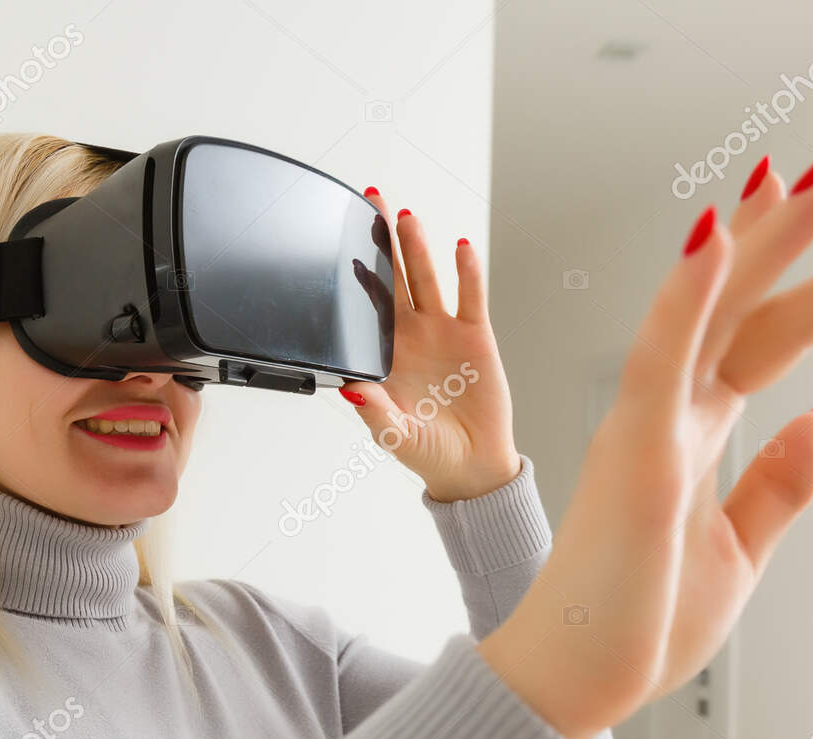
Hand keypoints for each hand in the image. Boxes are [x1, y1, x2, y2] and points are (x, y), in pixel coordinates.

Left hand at [340, 188, 521, 502]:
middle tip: (371, 200)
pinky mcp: (474, 335)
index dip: (354, 273)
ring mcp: (442, 331)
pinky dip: (467, 271)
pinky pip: (469, 297)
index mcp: (382, 355)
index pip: (363, 306)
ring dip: (417, 248)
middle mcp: (409, 335)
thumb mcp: (392, 435)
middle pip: (392, 278)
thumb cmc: (426, 451)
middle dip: (381, 240)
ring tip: (407, 217)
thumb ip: (372, 411)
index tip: (338, 240)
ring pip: (426, 279)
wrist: (471, 464)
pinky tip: (460, 246)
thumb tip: (349, 388)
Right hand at [479, 152, 812, 738]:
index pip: (757, 337)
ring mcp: (648, 428)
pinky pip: (662, 359)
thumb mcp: (737, 553)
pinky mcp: (633, 455)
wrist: (573, 681)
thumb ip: (778, 484)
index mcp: (691, 435)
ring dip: (765, 242)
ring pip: (712, 312)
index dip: (796, 276)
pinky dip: (689, 297)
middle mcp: (667, 416)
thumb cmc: (636, 623)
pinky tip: (718, 238)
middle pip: (747, 309)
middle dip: (797, 241)